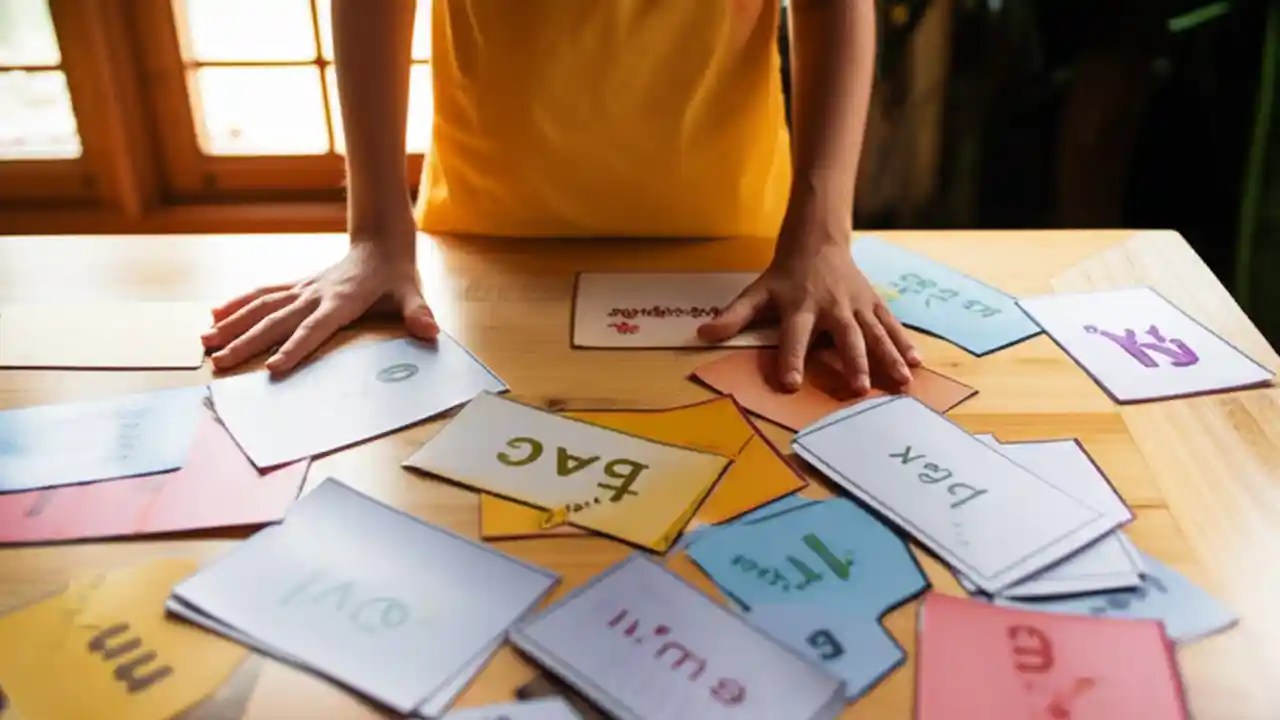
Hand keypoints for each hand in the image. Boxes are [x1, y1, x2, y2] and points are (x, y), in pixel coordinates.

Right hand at [202, 237, 437, 374]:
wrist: (382, 241)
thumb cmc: (395, 274)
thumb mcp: (411, 292)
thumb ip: (418, 313)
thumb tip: (430, 331)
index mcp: (341, 300)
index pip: (315, 329)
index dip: (295, 348)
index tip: (273, 368)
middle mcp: (316, 293)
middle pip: (277, 320)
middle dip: (247, 342)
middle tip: (220, 362)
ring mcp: (303, 288)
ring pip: (262, 306)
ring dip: (233, 324)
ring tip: (205, 341)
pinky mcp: (298, 285)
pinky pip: (264, 294)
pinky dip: (239, 303)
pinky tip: (215, 314)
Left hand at [698, 240, 919, 392]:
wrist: (818, 236)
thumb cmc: (785, 272)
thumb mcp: (757, 291)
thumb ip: (733, 316)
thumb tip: (702, 334)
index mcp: (800, 307)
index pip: (794, 336)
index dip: (791, 359)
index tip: (791, 384)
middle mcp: (832, 307)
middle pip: (844, 337)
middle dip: (852, 362)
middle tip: (859, 388)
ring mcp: (856, 305)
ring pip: (875, 333)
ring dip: (888, 357)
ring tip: (900, 383)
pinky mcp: (873, 302)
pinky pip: (890, 324)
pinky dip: (904, 342)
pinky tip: (916, 363)